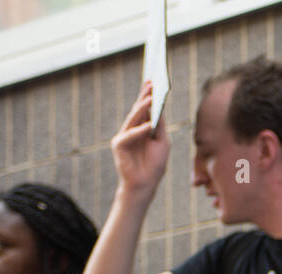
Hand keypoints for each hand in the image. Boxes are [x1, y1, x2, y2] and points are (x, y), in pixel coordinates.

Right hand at [112, 81, 170, 197]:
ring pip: (133, 119)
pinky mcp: (119, 145)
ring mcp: (124, 136)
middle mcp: (131, 128)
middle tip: (151, 82)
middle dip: (145, 96)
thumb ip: (160, 126)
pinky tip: (149, 125)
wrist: (145, 185)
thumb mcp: (162, 142)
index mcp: (142, 127)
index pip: (145, 108)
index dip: (149, 95)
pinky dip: (140, 130)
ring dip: (142, 108)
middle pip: (138, 109)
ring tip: (151, 98)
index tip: (155, 80)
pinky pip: (131, 135)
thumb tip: (160, 107)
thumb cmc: (155, 164)